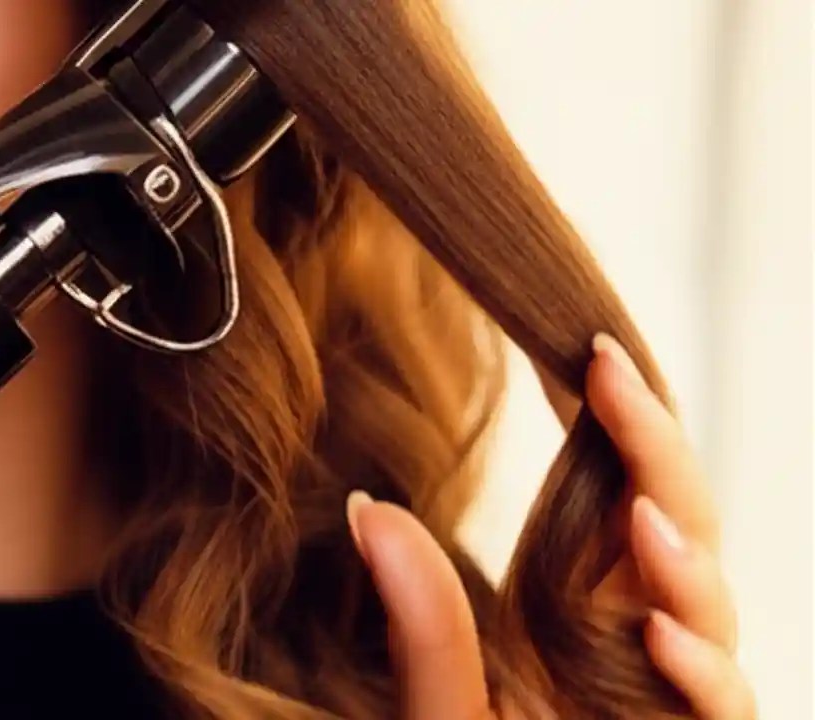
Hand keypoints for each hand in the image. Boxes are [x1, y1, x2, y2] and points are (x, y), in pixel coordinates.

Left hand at [345, 334, 754, 718]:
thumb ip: (422, 623)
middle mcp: (643, 643)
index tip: (582, 349)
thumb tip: (364, 508)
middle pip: (675, 528)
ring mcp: (674, 696)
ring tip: (642, 513)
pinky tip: (659, 637)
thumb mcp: (442, 709)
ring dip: (685, 558)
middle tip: (607, 369)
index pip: (620, 495)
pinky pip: (722, 711)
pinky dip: (704, 672)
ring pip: (713, 610)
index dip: (617, 423)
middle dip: (652, 450)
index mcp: (591, 610)